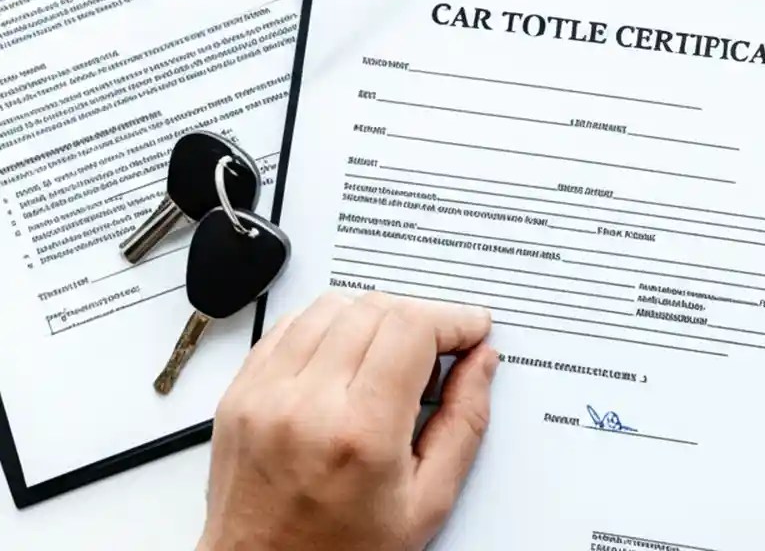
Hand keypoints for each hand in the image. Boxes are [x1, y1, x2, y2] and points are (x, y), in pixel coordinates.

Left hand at [197, 291, 498, 550]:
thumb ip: (464, 425)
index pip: (412, 328)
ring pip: (331, 306)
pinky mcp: (239, 392)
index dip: (453, 318)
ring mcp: (265, 394)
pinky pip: (289, 326)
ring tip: (388, 357)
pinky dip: (326, 327)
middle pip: (376, 308)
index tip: (471, 328)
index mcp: (361, 433)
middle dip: (420, 318)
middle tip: (438, 351)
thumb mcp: (427, 502)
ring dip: (373, 316)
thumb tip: (481, 363)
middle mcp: (306, 405)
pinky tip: (344, 358)